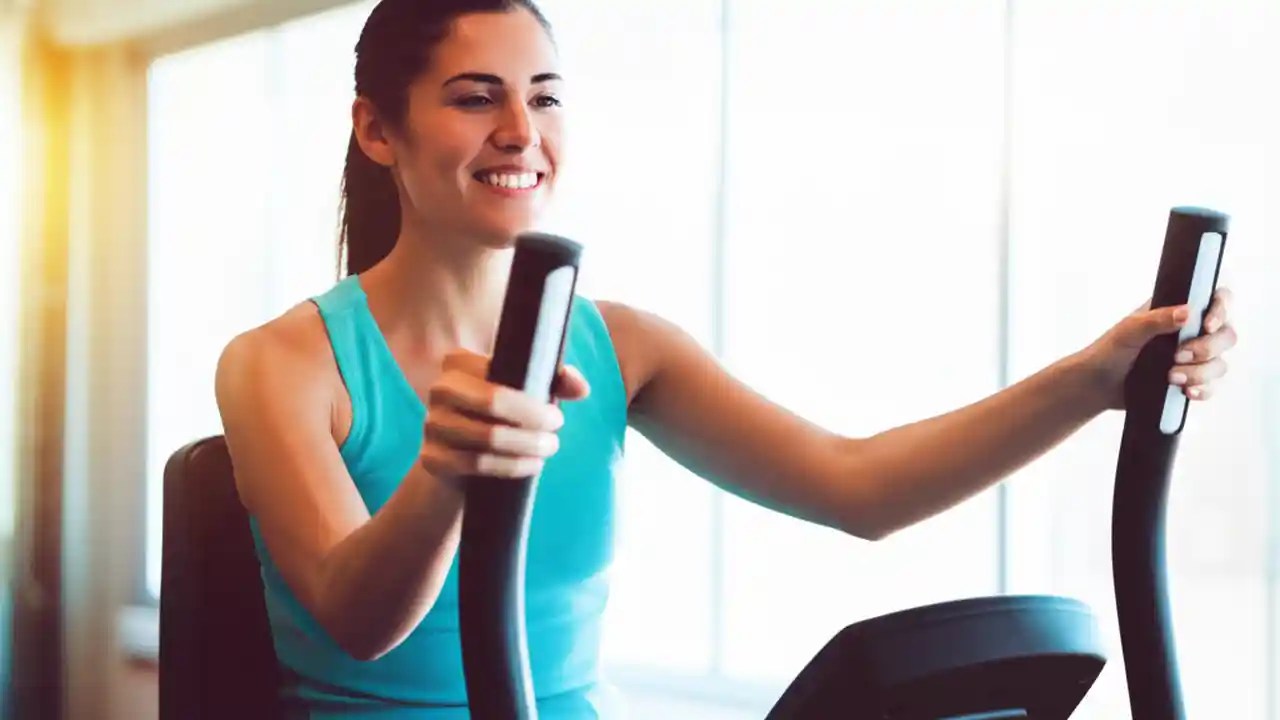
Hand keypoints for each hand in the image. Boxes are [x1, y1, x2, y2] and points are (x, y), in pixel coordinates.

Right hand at [419, 350, 590, 482]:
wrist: (457, 464)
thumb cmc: (497, 418)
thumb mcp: (522, 395)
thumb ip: (554, 381)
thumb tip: (582, 388)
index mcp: (458, 362)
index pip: (500, 372)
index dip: (533, 399)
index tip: (557, 416)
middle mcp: (440, 388)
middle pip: (493, 402)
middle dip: (533, 421)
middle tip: (555, 436)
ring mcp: (432, 424)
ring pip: (487, 436)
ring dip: (526, 446)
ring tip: (548, 450)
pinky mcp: (431, 458)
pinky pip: (477, 463)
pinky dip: (511, 466)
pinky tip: (531, 465)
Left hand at [1078, 288, 1236, 410]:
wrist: (1097, 385)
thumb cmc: (1109, 350)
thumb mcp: (1128, 330)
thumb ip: (1156, 319)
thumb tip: (1187, 312)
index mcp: (1179, 310)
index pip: (1217, 299)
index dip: (1222, 309)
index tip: (1207, 325)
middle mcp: (1192, 332)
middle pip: (1226, 334)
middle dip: (1208, 347)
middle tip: (1179, 355)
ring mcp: (1194, 358)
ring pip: (1220, 363)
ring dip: (1200, 372)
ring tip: (1171, 377)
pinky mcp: (1191, 381)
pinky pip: (1211, 386)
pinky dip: (1203, 389)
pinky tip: (1186, 392)